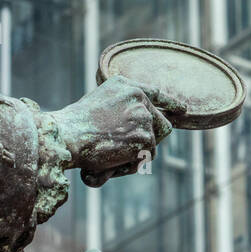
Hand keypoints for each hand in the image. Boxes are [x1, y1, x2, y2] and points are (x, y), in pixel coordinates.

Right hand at [52, 75, 172, 187]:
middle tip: (127, 149)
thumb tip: (139, 129)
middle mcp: (138, 97)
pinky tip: (111, 161)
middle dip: (150, 139)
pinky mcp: (146, 137)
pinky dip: (130, 165)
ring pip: (151, 144)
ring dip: (134, 155)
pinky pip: (146, 158)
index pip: (155, 93)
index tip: (182, 109)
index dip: (170, 103)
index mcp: (125, 86)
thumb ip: (120, 110)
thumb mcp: (98, 107)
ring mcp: (144, 116)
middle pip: (161, 124)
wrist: (67, 136)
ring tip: (109, 155)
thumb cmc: (73, 128)